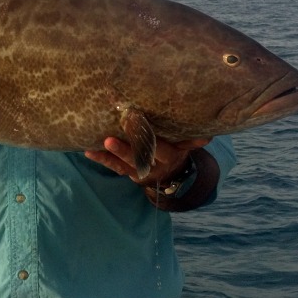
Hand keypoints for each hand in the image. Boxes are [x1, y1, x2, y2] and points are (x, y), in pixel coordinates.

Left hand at [85, 136, 211, 185]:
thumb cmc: (176, 149)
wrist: (172, 175)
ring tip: (98, 144)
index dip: (149, 139)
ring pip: (125, 164)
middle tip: (110, 139)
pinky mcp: (129, 173)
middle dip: (125, 149)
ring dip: (110, 155)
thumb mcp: (185, 145)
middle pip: (140, 158)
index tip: (136, 122)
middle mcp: (156, 166)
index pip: (160, 148)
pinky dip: (102, 160)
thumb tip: (208, 136)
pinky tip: (88, 151)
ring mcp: (141, 171)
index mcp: (172, 156)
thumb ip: (191, 140)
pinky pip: (115, 168)